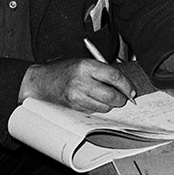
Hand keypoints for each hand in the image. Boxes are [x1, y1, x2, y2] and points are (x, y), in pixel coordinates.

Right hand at [20, 58, 134, 111]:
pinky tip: (93, 100)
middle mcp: (81, 82)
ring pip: (105, 107)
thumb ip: (104, 71)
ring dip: (110, 105)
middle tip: (122, 97)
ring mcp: (76, 97)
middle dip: (121, 99)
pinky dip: (98, 108)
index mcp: (86, 66)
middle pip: (111, 95)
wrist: (41, 82)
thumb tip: (125, 85)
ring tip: (106, 97)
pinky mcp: (74, 108)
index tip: (132, 90)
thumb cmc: (64, 71)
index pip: (114, 77)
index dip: (127, 85)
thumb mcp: (84, 63)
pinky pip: (94, 111)